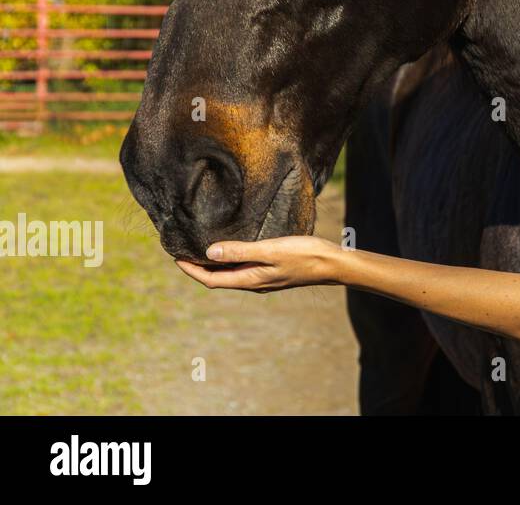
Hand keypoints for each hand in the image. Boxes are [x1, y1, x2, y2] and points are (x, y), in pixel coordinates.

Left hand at [174, 235, 341, 291]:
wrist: (333, 264)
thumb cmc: (304, 255)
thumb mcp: (271, 250)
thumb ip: (241, 251)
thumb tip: (209, 252)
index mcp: (250, 280)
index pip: (211, 280)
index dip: (191, 270)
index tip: (175, 257)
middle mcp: (254, 283)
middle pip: (218, 279)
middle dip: (198, 267)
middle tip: (183, 251)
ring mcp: (264, 278)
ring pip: (231, 274)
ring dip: (214, 264)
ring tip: (202, 249)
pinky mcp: (272, 271)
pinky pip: (244, 268)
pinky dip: (231, 260)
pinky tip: (234, 249)